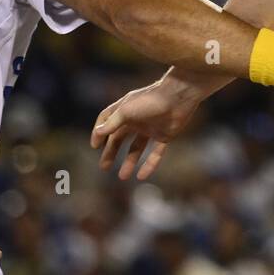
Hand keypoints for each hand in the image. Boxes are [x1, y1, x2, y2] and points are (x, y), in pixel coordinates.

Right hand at [90, 74, 204, 180]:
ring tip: (122, 177)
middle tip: (104, 167)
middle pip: (120, 138)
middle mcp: (137, 120)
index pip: (107, 121)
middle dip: (111, 152)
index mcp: (125, 110)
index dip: (99, 133)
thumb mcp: (126, 111)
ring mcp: (151, 128)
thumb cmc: (150, 100)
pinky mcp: (165, 136)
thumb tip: (98, 133)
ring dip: (129, 162)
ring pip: (137, 148)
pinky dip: (149, 165)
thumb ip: (112, 123)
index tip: (94, 147)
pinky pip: (155, 153)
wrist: (179, 97)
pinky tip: (141, 176)